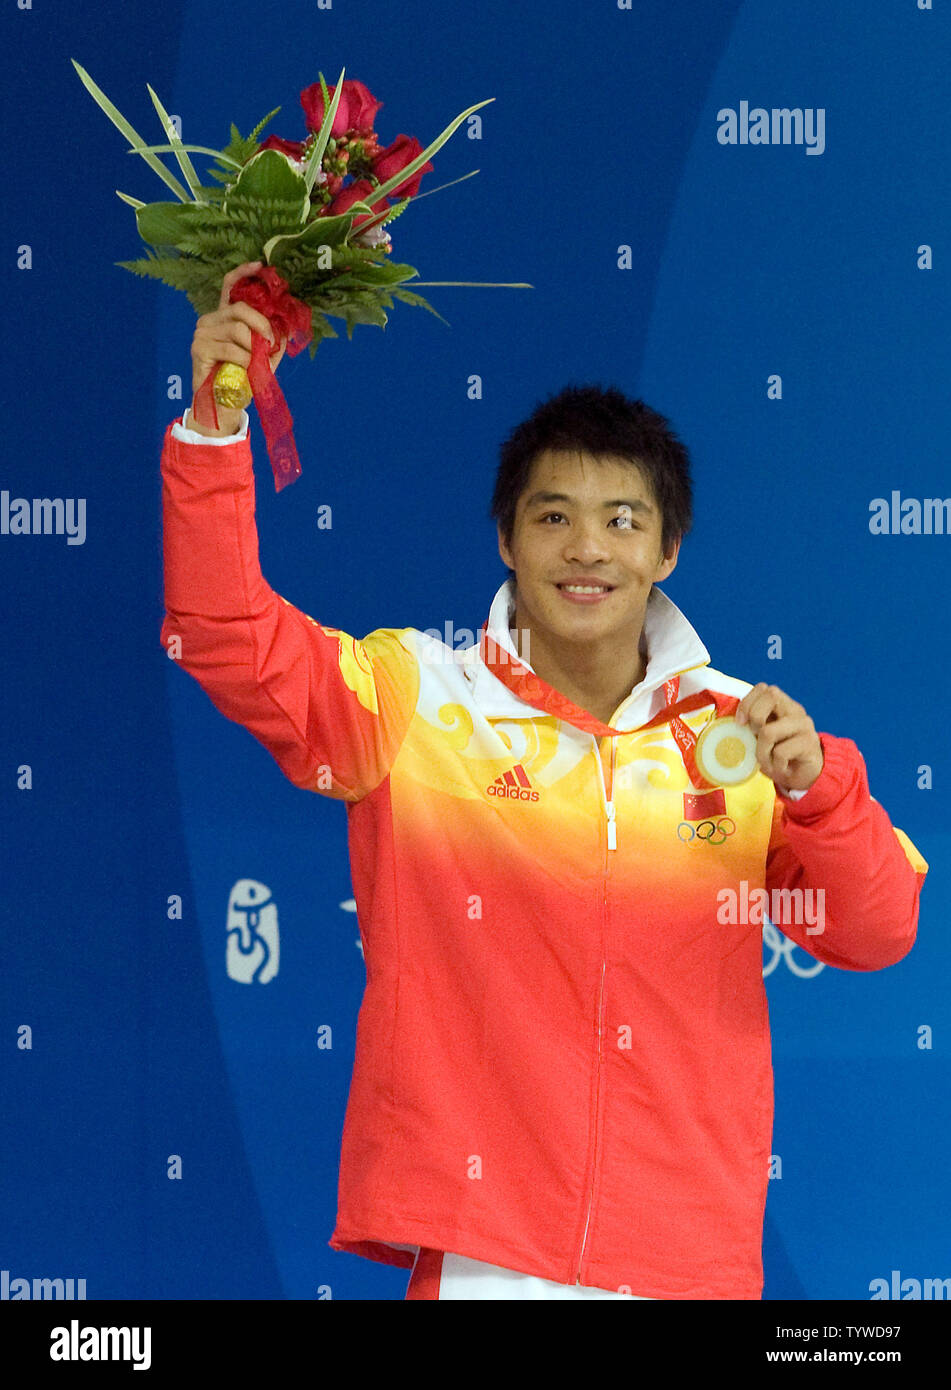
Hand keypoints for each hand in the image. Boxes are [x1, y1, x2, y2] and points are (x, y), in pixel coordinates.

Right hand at [190, 260, 286, 397]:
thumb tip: (288, 324)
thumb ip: (273, 338)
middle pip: (240, 308)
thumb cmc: (242, 378)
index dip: (243, 273)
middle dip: (262, 324)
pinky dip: (244, 359)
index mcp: (225, 316)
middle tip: (271, 342)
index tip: (260, 266)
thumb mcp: (264, 356)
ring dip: (253, 347)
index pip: (229, 286)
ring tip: (256, 362)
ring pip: (236, 328)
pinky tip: (246, 368)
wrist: (224, 405)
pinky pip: (230, 348)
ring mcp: (202, 332)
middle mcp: (211, 319)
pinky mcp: (199, 348)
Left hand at [734, 683, 823, 791]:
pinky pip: (781, 752)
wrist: (803, 775)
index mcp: (782, 706)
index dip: (747, 703)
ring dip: (761, 752)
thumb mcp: (760, 737)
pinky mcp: (809, 743)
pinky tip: (781, 767)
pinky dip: (775, 765)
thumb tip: (732, 722)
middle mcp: (795, 711)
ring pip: (769, 731)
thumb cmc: (778, 755)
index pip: (763, 688)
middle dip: (755, 719)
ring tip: (767, 761)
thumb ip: (751, 725)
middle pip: (771, 696)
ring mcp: (804, 725)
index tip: (740, 723)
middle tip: (756, 738)